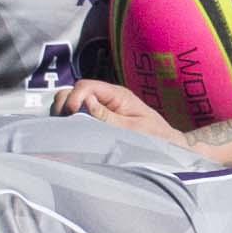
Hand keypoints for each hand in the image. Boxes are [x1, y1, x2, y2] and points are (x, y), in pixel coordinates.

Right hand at [58, 74, 173, 135]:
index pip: (86, 86)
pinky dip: (70, 121)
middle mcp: (107, 97)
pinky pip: (79, 115)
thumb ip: (108, 117)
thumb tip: (86, 102)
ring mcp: (102, 107)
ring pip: (73, 102)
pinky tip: (70, 133)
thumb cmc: (155, 138)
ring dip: (65, 113)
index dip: (74, 98)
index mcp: (117, 95)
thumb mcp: (133, 129)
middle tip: (63, 124)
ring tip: (65, 130)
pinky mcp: (99, 118)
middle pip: (75, 90)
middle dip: (65, 104)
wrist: (168, 146)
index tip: (70, 115)